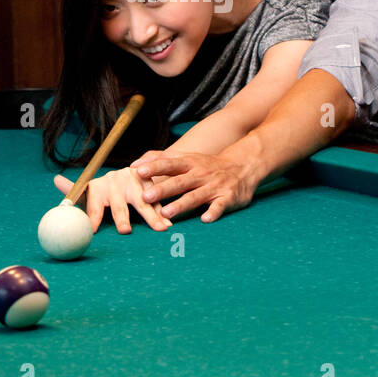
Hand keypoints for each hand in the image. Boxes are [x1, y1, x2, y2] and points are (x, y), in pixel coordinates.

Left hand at [53, 168, 171, 233]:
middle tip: (124, 231)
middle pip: (118, 204)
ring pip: (142, 201)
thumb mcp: (89, 190)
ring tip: (158, 229)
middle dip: (122, 217)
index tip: (94, 230)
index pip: (94, 204)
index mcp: (98, 187)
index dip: (94, 217)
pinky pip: (156, 200)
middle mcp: (116, 183)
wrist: (131, 173)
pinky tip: (168, 223)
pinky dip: (163, 212)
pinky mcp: (149, 182)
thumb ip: (74, 191)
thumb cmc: (105, 190)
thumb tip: (55, 180)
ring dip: (150, 216)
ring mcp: (134, 182)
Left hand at [130, 150, 257, 222]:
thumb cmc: (207, 165)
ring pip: (195, 196)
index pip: (169, 164)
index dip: (154, 167)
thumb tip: (135, 164)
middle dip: (163, 189)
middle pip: (179, 182)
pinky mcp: (227, 198)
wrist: (242, 166)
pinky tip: (205, 219)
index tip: (138, 171)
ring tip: (166, 213)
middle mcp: (200, 174)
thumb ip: (161, 159)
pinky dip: (213, 212)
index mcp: (189, 163)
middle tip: (146, 196)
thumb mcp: (186, 157)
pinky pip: (219, 206)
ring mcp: (214, 186)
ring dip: (181, 204)